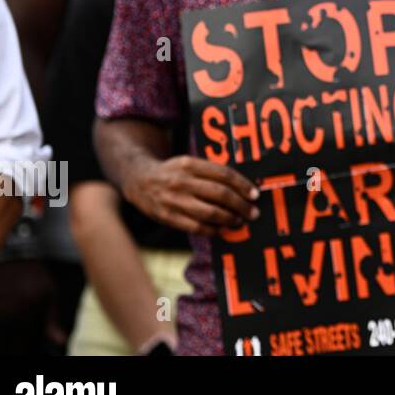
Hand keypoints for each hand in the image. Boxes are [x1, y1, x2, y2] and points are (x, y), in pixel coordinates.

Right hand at [123, 154, 259, 235]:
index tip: (255, 194)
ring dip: (230, 219)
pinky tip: (223, 230)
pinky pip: (196, 227)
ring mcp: (174, 200)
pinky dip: (213, 230)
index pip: (224, 174)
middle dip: (241, 205)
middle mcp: (182, 181)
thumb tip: (242, 188)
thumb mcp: (189, 163)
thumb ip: (211, 173)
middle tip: (253, 212)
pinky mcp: (167, 217)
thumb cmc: (173, 172)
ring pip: (210, 212)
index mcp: (190, 164)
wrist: (139, 181)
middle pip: (220, 194)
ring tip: (240, 221)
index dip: (243, 185)